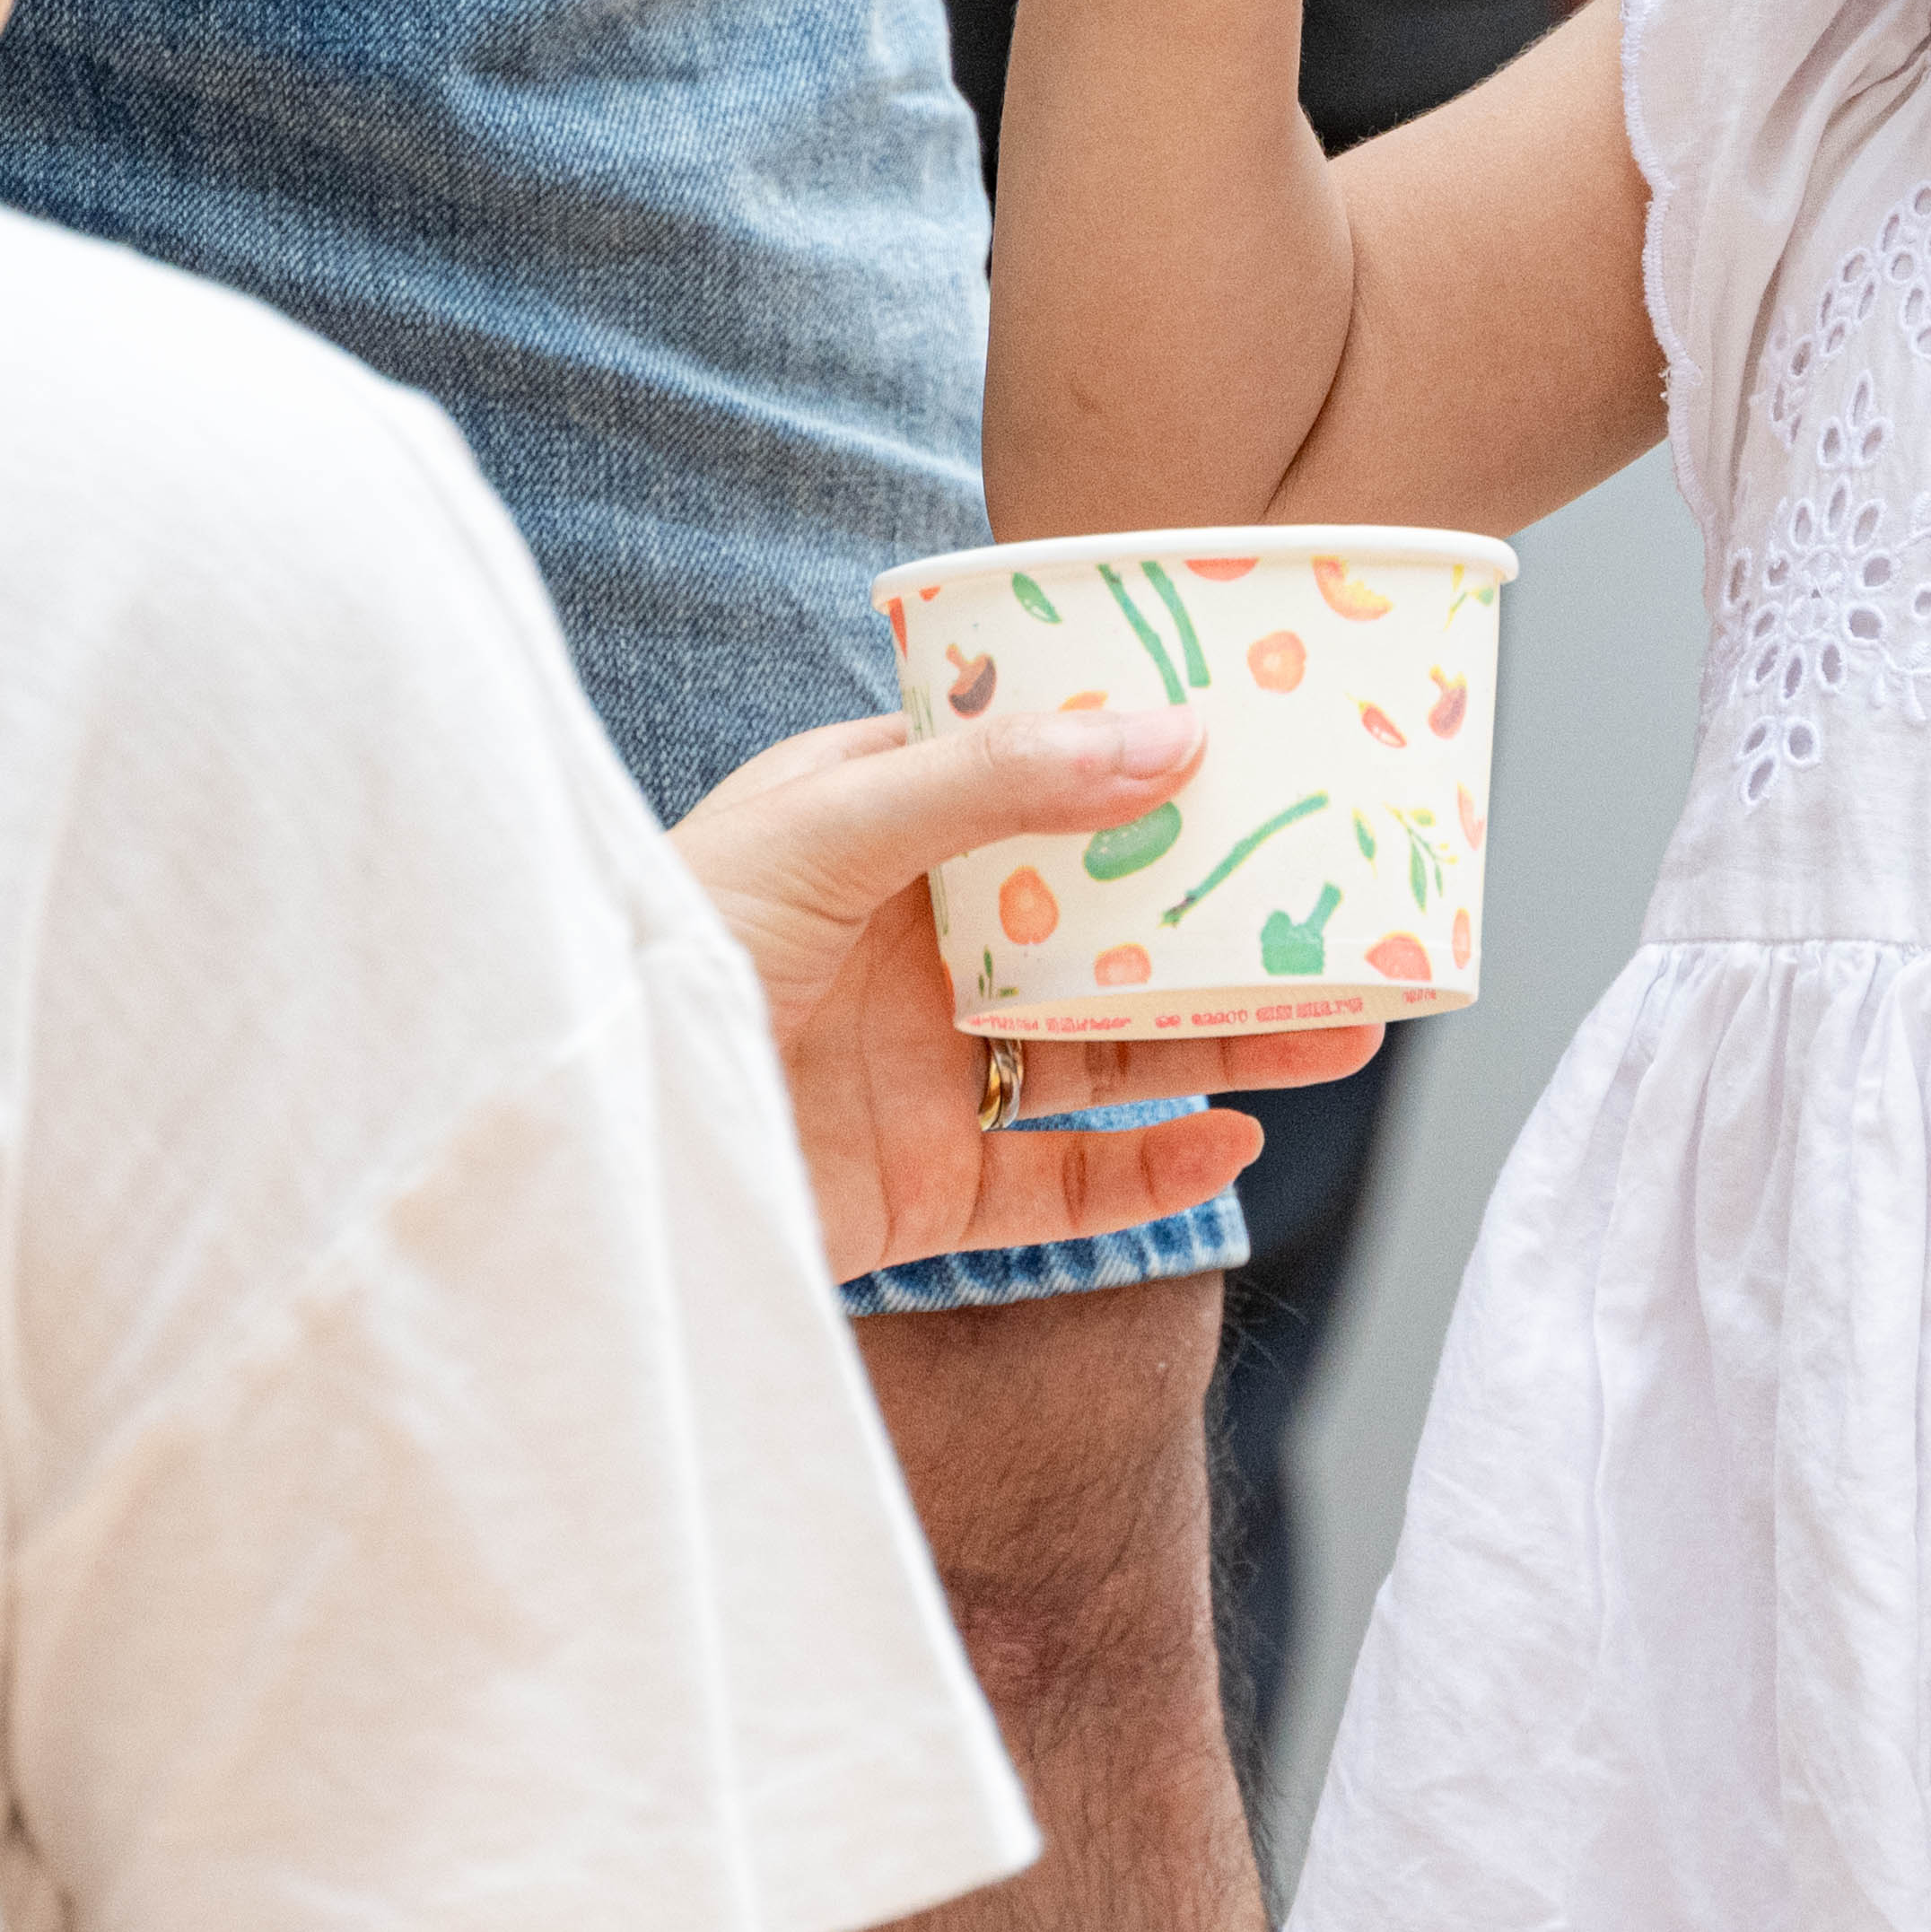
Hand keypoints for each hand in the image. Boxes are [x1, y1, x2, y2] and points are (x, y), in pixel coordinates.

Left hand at [671, 706, 1379, 1281]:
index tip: (1266, 755)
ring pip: (1112, 1060)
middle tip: (1353, 916)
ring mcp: (922, 1074)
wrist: (576, 1149)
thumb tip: (1166, 738)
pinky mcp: (919, 1193)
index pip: (1038, 783)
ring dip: (1228, 1046)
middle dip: (1228, 926)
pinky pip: (1063, 1188)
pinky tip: (1229, 1142)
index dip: (1148, 769)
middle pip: (1107, 931)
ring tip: (1346, 1030)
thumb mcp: (822, 833)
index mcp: (878, 833)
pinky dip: (1153, 1174)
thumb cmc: (659, 947)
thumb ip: (993, 785)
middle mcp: (912, 949)